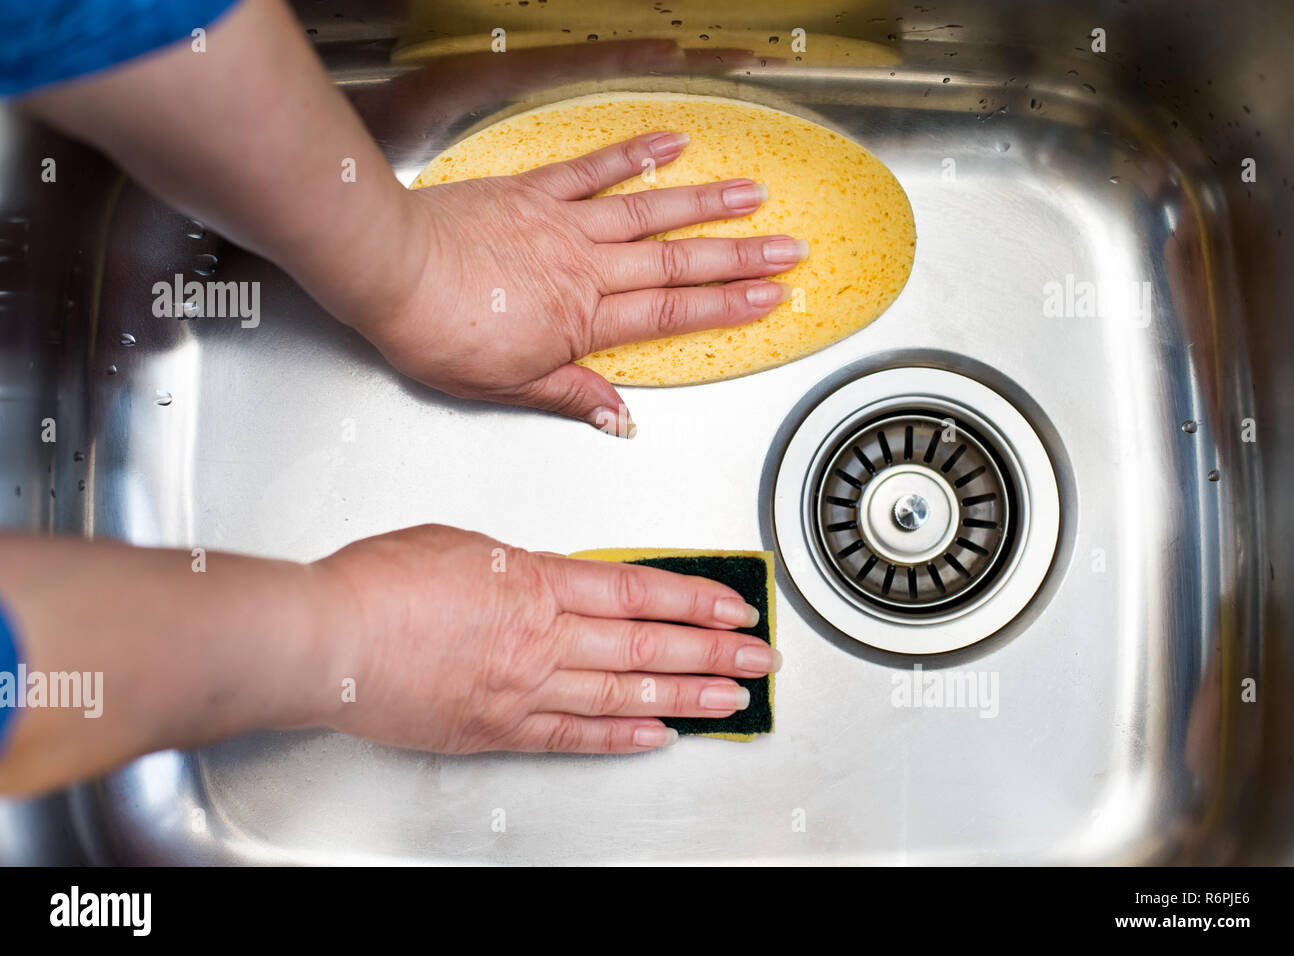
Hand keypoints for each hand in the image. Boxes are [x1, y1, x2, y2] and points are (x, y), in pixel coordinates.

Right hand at [316, 524, 780, 753]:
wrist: (329, 639)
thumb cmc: (379, 584)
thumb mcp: (462, 544)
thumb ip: (518, 566)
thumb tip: (542, 577)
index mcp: (536, 581)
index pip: (638, 589)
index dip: (695, 597)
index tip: (734, 604)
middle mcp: (542, 639)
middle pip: (647, 643)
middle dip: (712, 651)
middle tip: (758, 657)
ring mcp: (524, 689)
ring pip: (624, 693)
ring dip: (684, 696)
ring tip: (731, 700)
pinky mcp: (499, 729)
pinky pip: (574, 736)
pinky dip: (622, 738)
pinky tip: (658, 736)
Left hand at [349, 131, 806, 432]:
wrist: (389, 270)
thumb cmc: (437, 330)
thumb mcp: (508, 386)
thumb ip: (572, 394)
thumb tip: (619, 418)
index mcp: (582, 320)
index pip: (674, 312)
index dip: (730, 305)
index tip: (773, 297)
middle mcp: (585, 267)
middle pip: (679, 261)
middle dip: (742, 255)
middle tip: (790, 247)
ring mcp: (563, 224)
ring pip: (650, 211)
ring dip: (707, 201)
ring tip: (753, 192)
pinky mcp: (535, 192)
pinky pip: (594, 168)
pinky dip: (634, 155)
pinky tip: (672, 143)